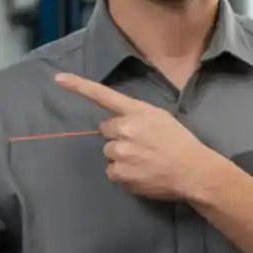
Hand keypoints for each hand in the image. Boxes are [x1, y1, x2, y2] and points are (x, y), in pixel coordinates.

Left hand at [55, 72, 216, 201]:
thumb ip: (136, 115)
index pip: (103, 95)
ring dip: (120, 154)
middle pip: (105, 129)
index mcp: (136, 111)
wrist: (193, 172)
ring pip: (108, 151)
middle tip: (140, 143)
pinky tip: (141, 172)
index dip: (79, 86)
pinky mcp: (119, 174)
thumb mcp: (160, 117)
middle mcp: (124, 129)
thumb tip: (119, 123)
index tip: (58, 79)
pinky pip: (111, 171)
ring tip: (143, 159)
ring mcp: (120, 152)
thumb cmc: (179, 142)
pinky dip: (123, 173)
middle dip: (118, 135)